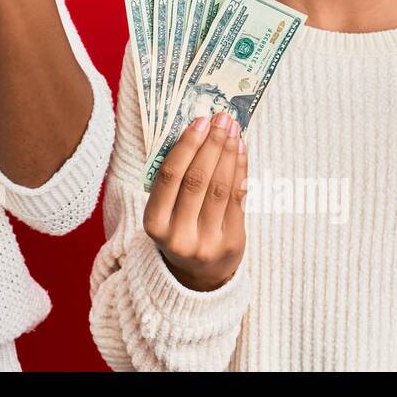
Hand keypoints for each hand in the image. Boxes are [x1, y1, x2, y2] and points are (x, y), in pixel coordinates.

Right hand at [143, 113, 248, 291]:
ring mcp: (207, 243)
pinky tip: (241, 150)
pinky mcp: (232, 244)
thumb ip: (175, 179)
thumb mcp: (164, 212)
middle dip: (212, 144)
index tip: (199, 122)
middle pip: (198, 180)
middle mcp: (179, 236)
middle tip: (221, 119)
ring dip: (228, 153)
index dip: (186, 147)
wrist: (198, 277)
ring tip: (233, 130)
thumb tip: (198, 132)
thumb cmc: (178, 230)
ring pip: (220, 188)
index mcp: (155, 225)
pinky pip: (238, 199)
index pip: (170, 178)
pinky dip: (240, 170)